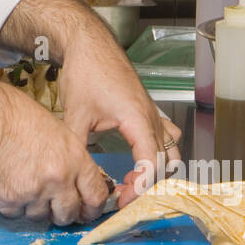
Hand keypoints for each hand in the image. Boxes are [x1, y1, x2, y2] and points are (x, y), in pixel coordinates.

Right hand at [0, 80, 111, 225]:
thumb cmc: (16, 116)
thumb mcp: (58, 132)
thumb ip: (71, 160)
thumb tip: (76, 183)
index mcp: (74, 159)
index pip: (95, 196)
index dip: (91, 208)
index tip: (86, 212)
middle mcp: (57, 180)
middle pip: (68, 215)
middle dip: (62, 213)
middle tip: (53, 205)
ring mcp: (32, 192)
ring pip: (39, 217)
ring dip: (34, 208)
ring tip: (24, 186)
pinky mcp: (7, 199)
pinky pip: (15, 215)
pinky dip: (12, 206)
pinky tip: (8, 186)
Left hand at [59, 28, 180, 206]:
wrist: (90, 45)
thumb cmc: (86, 72)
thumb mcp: (76, 113)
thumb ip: (77, 145)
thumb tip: (75, 171)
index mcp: (138, 119)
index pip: (151, 163)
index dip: (140, 187)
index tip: (122, 199)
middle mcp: (152, 117)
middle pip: (163, 162)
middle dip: (145, 184)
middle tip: (121, 196)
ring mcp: (153, 113)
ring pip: (170, 150)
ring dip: (156, 170)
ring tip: (131, 180)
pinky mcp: (148, 110)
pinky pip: (166, 136)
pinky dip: (159, 153)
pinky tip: (140, 160)